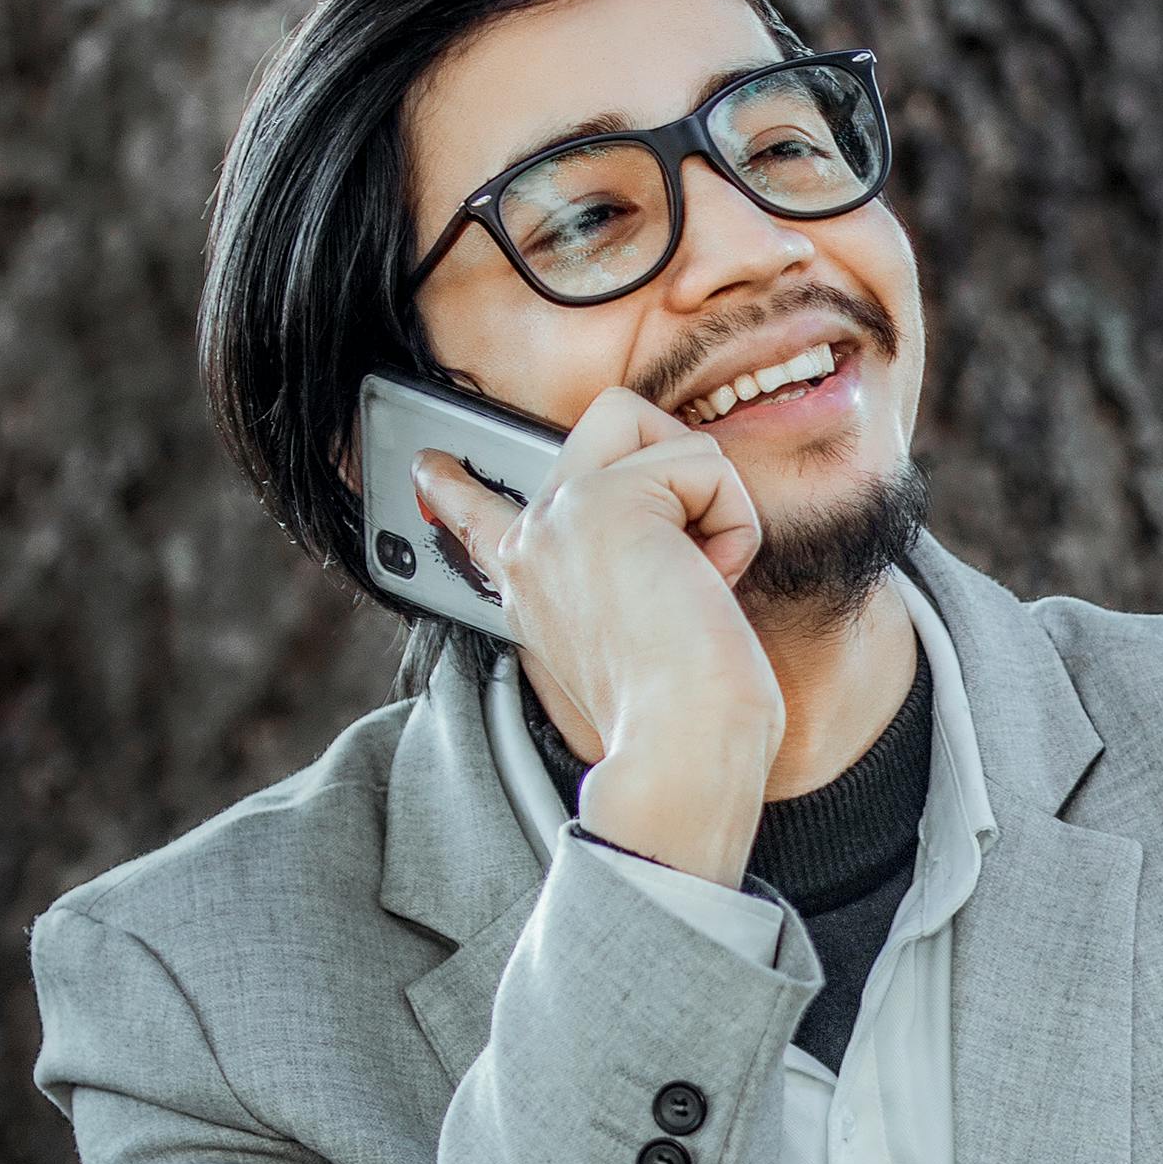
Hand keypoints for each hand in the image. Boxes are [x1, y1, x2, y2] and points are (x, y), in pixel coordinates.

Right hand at [414, 392, 782, 883]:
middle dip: (685, 467)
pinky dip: (734, 522)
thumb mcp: (627, 634)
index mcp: (529, 586)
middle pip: (615, 419)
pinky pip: (707, 466)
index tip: (428, 466)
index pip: (477, 517)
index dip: (453, 486)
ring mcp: (559, 514)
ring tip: (701, 580)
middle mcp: (531, 543)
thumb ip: (619, 575)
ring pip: (671, 435)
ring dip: (717, 504)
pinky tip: (710, 581)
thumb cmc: (676, 712)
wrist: (678, 744)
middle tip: (693, 554)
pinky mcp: (607, 500)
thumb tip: (671, 539)